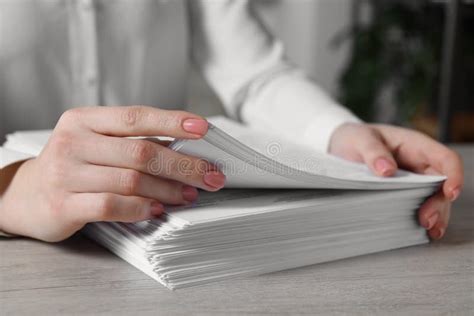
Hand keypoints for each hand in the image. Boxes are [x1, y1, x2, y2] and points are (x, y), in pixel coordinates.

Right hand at [0, 106, 225, 241]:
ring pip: (131, 180)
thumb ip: (134, 143)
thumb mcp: (96, 143)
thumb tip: (187, 150)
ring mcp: (66, 173)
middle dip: (183, 165)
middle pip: (141, 152)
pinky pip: (112, 206)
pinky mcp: (64, 204)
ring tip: (189, 195)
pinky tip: (157, 210)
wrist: (27, 195)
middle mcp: (74, 142)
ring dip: (168, 190)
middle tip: (210, 176)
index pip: (137, 116)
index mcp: (84, 120)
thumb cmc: (74, 166)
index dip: (173, 121)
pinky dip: (140, 208)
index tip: (203, 128)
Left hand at [329, 122, 462, 239]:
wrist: (340, 145)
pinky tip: (422, 232)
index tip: (450, 192)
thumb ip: (373, 152)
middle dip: (439, 203)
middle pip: (443, 184)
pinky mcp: (404, 193)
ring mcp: (414, 180)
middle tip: (426, 219)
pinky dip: (423, 219)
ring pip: (434, 199)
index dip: (454, 175)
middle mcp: (419, 164)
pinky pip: (419, 206)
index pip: (445, 158)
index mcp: (415, 146)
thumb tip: (387, 169)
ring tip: (429, 231)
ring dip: (435, 215)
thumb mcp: (360, 139)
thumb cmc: (356, 138)